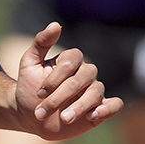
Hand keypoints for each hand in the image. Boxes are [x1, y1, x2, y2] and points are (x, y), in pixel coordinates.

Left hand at [16, 23, 120, 139]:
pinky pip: (115, 105)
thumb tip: (55, 25)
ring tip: (64, 119)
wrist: (31, 116)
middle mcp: (86, 73)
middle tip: (41, 112)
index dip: (55, 78)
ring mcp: (94, 91)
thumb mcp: (29, 64)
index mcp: (71, 60)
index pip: (71, 62)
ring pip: (96, 93)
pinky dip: (107, 109)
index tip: (38, 93)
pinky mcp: (100, 109)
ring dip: (79, 107)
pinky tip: (92, 116)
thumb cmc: (29, 88)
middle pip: (82, 79)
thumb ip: (41, 43)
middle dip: (61, 96)